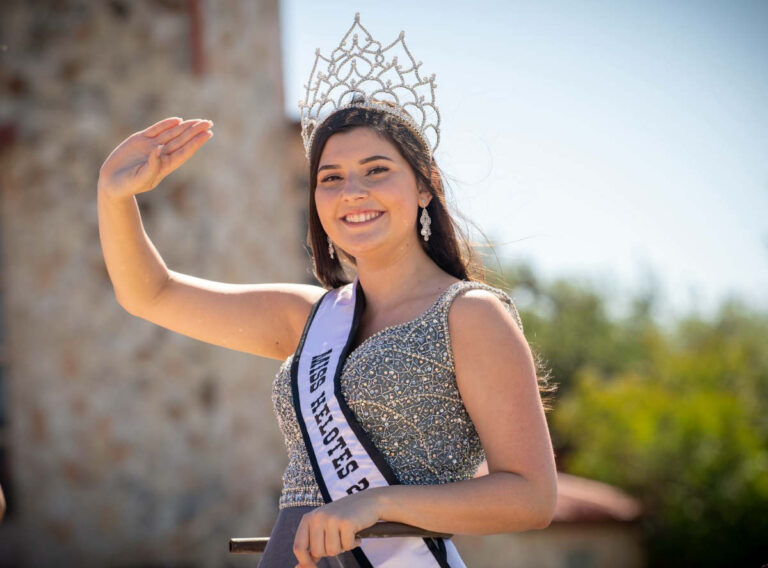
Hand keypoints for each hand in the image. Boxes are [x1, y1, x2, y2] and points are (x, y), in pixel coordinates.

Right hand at [97, 117, 212, 198]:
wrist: (111, 182)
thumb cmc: (128, 186)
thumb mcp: (141, 179)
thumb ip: (152, 166)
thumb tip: (159, 149)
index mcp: (165, 166)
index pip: (184, 152)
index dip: (196, 143)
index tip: (208, 134)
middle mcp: (161, 154)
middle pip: (181, 140)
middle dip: (195, 131)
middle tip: (208, 122)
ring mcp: (151, 146)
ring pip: (171, 133)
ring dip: (184, 126)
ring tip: (198, 120)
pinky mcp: (140, 140)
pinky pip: (155, 129)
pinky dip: (166, 124)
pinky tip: (177, 120)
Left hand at [292, 488, 382, 567]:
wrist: (369, 501)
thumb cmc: (344, 517)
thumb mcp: (323, 528)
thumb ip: (312, 546)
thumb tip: (299, 567)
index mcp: (308, 519)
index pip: (298, 547)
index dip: (305, 562)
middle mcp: (317, 517)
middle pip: (317, 552)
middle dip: (330, 551)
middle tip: (339, 539)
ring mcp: (331, 519)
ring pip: (332, 551)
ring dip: (343, 547)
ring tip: (347, 534)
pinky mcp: (346, 522)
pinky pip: (347, 546)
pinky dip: (353, 543)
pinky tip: (356, 533)